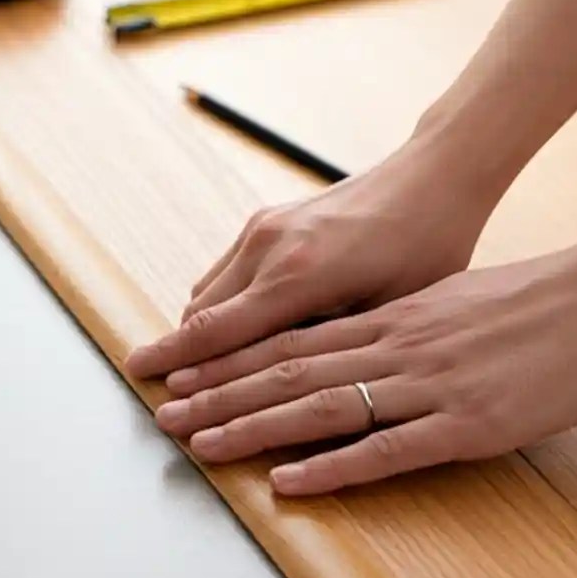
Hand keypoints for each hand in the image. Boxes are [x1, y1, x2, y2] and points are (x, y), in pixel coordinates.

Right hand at [125, 138, 501, 382]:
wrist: (431, 178)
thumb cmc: (426, 248)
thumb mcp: (387, 312)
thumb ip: (327, 349)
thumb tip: (288, 398)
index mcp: (297, 276)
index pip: (215, 331)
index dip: (176, 364)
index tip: (145, 386)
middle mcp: (268, 247)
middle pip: (198, 315)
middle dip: (177, 357)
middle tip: (166, 399)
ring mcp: (262, 228)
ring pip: (205, 293)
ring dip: (196, 333)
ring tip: (191, 374)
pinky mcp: (266, 219)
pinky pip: (223, 272)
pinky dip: (215, 307)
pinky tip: (227, 334)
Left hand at [151, 242, 576, 495]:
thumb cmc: (535, 299)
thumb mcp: (451, 300)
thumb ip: (400, 324)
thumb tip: (356, 342)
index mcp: (391, 317)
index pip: (291, 339)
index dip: (230, 359)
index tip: (184, 373)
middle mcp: (395, 344)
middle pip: (288, 369)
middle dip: (220, 393)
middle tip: (166, 414)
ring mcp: (429, 383)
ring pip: (320, 405)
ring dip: (253, 426)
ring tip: (201, 443)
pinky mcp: (467, 422)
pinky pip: (386, 449)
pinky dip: (332, 468)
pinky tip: (289, 482)